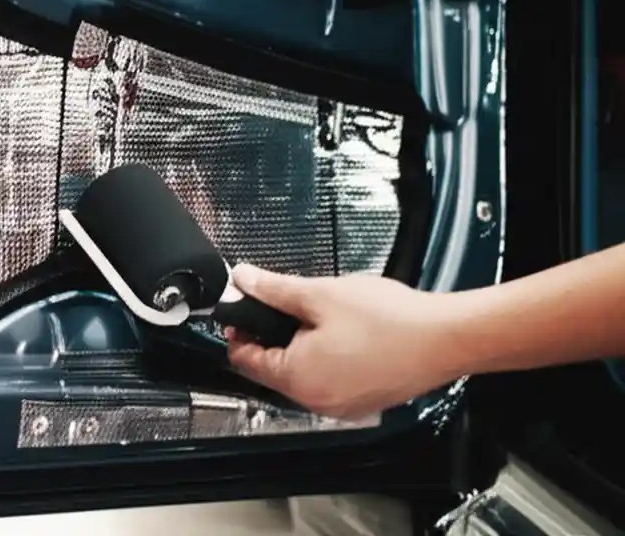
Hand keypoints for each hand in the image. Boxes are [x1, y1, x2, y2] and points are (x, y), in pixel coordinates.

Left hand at [224, 264, 463, 419]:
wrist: (447, 338)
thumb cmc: (388, 319)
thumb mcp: (320, 294)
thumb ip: (274, 290)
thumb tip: (241, 279)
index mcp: (298, 379)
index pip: (245, 361)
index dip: (239, 331)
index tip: (244, 306)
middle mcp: (315, 402)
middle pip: (272, 371)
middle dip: (271, 337)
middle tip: (285, 304)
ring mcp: (341, 407)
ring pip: (301, 376)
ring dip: (299, 347)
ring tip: (318, 316)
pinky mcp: (364, 402)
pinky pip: (329, 382)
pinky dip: (325, 360)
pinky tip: (343, 335)